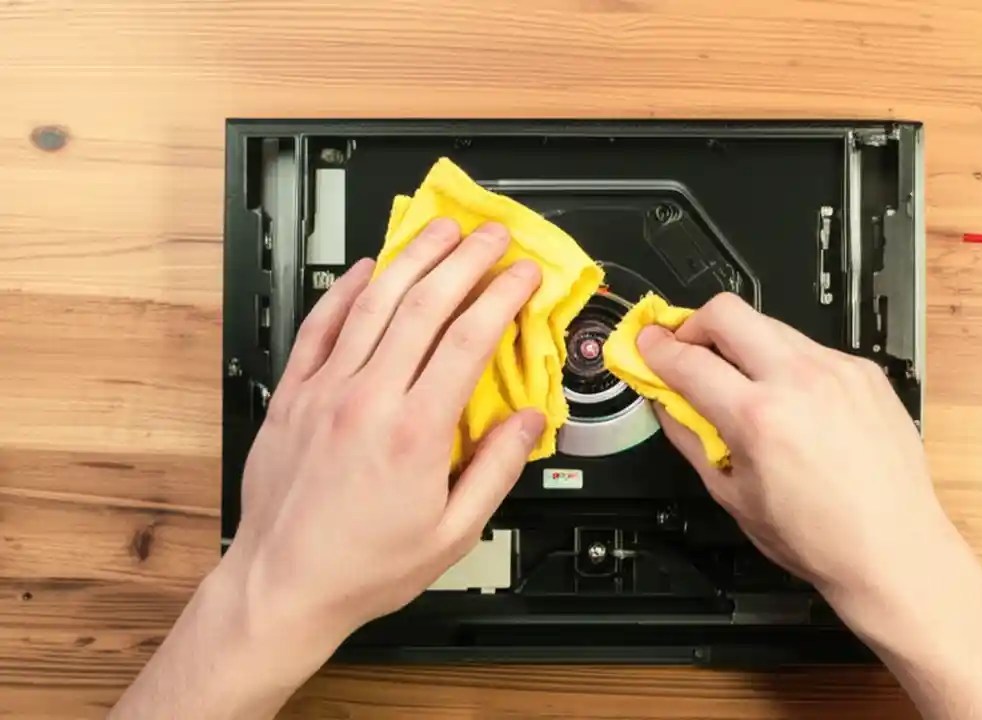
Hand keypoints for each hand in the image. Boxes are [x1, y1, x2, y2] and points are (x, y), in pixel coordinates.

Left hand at [231, 218, 543, 647]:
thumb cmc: (364, 567)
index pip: (467, 341)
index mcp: (414, 433)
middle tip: (491, 236)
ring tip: (440, 232)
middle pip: (423, 306)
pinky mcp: (291, 396)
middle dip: (465, 261)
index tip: (523, 275)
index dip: (501, 297)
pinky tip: (365, 269)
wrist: (283, 586)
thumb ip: (496, 470)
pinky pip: (318, 327)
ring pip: (372, 304)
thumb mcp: (453, 534)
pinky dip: (344, 292)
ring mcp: (323, 392)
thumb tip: (527, 421)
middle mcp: (367, 401)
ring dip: (411, 259)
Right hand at [636, 294, 953, 617]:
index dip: (656, 349)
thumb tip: (666, 403)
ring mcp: (837, 370)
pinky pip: (810, 349)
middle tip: (687, 350)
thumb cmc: (818, 538)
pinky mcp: (864, 373)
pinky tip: (790, 401)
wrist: (893, 549)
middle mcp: (800, 381)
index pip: (688, 359)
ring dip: (742, 343)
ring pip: (771, 325)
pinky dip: (786, 364)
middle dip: (695, 324)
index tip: (647, 345)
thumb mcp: (732, 495)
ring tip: (740, 383)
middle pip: (728, 311)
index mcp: (759, 418)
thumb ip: (691, 438)